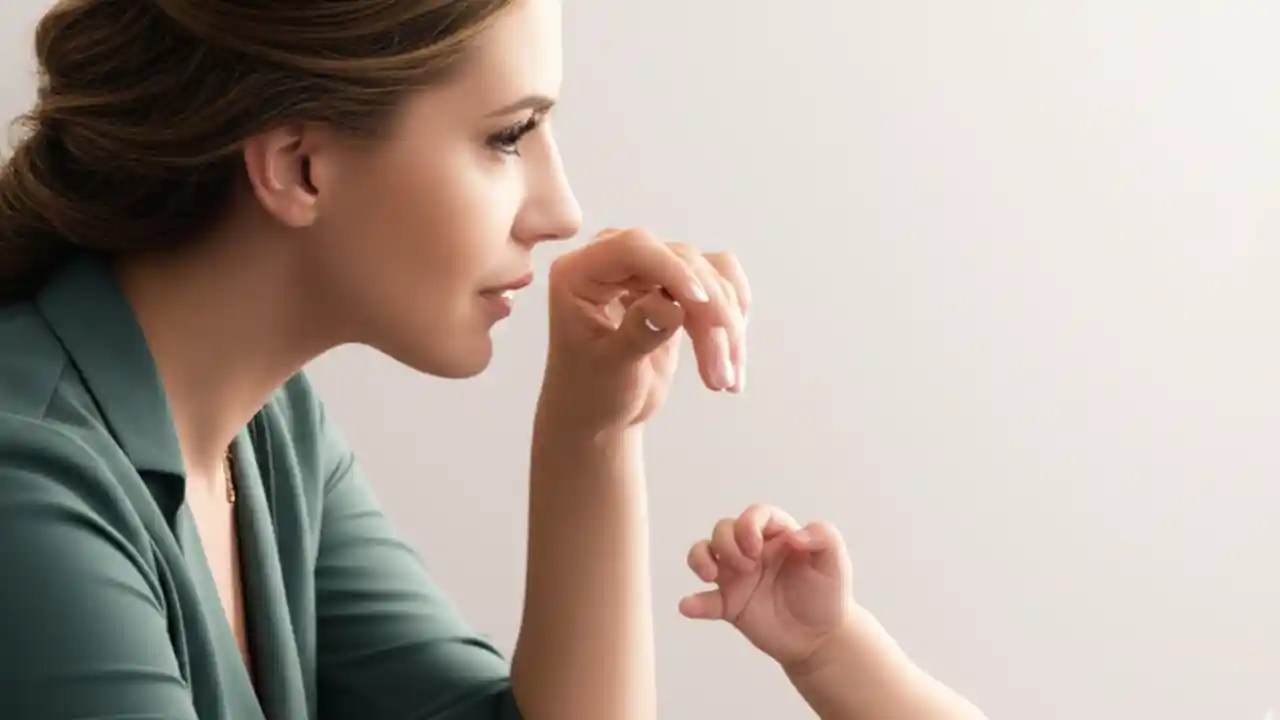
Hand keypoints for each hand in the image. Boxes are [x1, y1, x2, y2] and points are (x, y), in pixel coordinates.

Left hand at [538, 228, 749, 433]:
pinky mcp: (676, 284)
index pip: (633, 248)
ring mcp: (647, 270)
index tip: (701, 305)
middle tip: (720, 373)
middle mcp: (613, 262)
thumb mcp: (609, 369)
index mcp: (579, 273)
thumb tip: (670, 306)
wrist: (600, 413)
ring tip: (723, 381)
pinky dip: (734, 315)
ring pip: (708, 274)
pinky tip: (733, 354)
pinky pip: (720, 280)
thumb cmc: (590, 393)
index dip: (673, 270)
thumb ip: (636, 334)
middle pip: (681, 260)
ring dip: (725, 326)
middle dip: (709, 313)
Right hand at [679, 504, 855, 668]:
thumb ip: (823, 538)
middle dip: (727, 543)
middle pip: (723, 529)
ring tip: (710, 576)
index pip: (755, 515)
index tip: (755, 547)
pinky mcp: (730, 604)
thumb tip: (794, 534)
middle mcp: (752, 551)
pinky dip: (693, 602)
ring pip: (704, 553)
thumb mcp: (836, 562)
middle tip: (747, 566)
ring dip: (699, 558)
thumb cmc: (828, 594)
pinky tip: (688, 606)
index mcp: (777, 536)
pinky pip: (705, 600)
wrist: (822, 637)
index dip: (749, 524)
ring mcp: (738, 577)